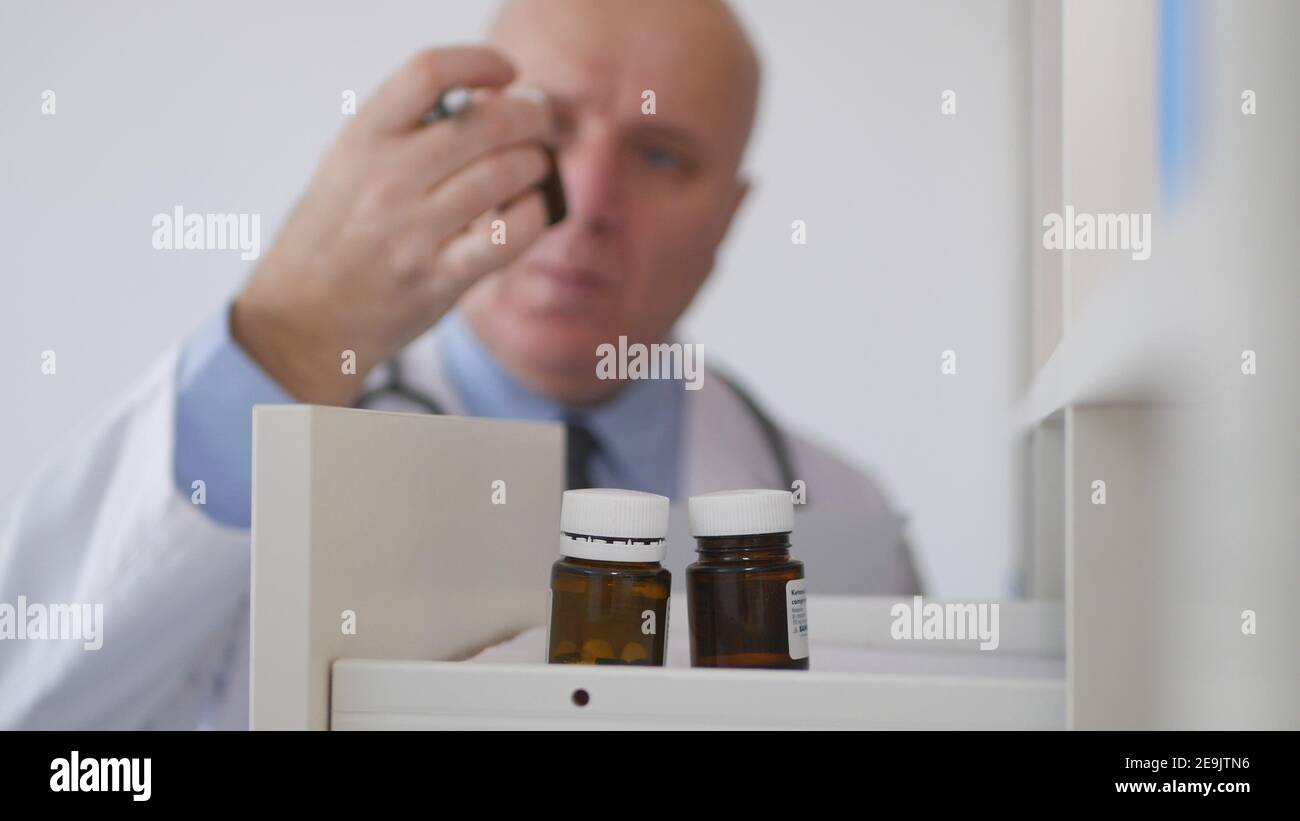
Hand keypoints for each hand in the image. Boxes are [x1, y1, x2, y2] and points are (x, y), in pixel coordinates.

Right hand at [231, 46, 555, 404]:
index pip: (428, 72)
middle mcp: (387, 178)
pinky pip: (507, 237)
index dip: (479, 62)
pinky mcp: (437, 278)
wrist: (301, 318)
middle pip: (485, 122)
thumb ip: (406, 134)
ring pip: (504, 175)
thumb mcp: (349, 166)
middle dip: (530, 116)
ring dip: (536, 163)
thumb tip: (487, 104)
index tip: (504, 73)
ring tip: (536, 165)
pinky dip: (533, 216)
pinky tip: (532, 210)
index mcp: (363, 138)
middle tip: (541, 122)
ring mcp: (412, 230)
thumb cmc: (335, 236)